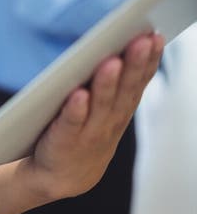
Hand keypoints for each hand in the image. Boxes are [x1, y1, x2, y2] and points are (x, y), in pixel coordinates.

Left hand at [25, 33, 163, 202]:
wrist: (60, 177)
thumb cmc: (83, 133)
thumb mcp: (106, 109)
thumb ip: (115, 83)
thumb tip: (121, 45)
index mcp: (121, 108)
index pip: (139, 80)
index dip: (149, 59)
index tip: (154, 36)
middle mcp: (110, 120)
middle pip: (125, 89)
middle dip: (134, 64)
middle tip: (140, 40)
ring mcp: (89, 133)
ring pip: (101, 105)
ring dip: (107, 83)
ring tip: (112, 61)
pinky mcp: (64, 141)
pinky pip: (71, 124)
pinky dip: (76, 110)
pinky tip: (79, 94)